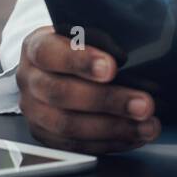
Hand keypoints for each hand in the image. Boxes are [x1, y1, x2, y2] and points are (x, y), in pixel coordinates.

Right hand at [16, 26, 159, 153]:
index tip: (111, 68)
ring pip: (68, 125)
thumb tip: (136, 49)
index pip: (51, 53)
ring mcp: (34, 111)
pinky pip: (75, 145)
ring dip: (113, 128)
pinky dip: (108, 143)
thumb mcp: (83, 31)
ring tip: (147, 126)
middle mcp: (30, 80)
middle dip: (108, 101)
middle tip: (144, 104)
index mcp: (36, 47)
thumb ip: (100, 37)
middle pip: (62, 94)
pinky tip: (134, 137)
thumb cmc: (77, 46)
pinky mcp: (44, 135)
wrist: (53, 66)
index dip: (80, 61)